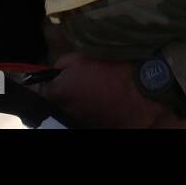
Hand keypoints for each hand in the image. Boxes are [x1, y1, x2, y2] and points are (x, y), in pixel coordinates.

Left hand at [36, 53, 185, 127]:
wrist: (143, 85)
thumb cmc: (113, 66)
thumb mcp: (83, 55)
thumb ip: (62, 64)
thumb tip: (55, 72)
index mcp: (61, 92)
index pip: (42, 93)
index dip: (49, 85)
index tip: (56, 81)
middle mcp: (68, 112)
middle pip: (58, 106)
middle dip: (64, 97)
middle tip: (80, 86)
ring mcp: (84, 123)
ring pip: (74, 115)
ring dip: (79, 107)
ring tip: (95, 95)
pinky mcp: (100, 129)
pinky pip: (91, 121)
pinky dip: (95, 114)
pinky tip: (106, 104)